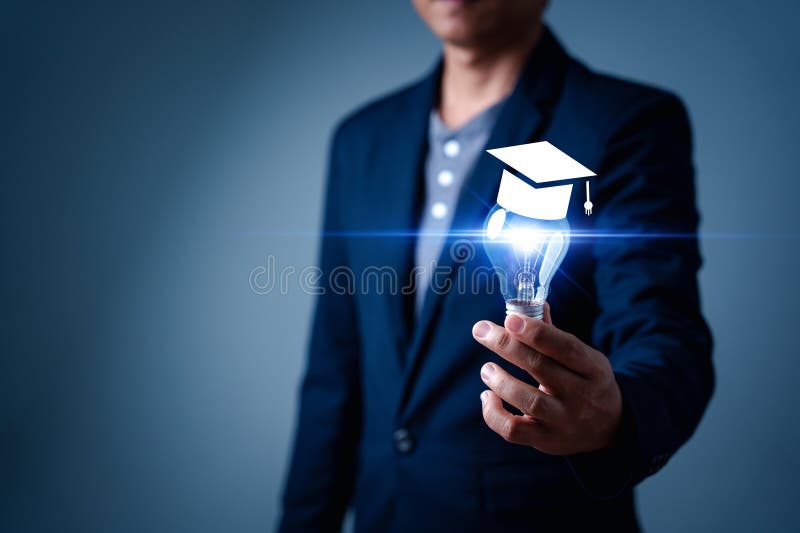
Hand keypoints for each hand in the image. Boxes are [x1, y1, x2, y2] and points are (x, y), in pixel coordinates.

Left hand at [472, 308, 622, 454]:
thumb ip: (552, 334)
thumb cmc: (586, 382)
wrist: (609, 429)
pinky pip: (514, 430)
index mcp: (593, 368)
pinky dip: (493, 413)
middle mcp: (581, 395)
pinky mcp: (545, 440)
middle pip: (541, 367)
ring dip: (501, 381)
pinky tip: (487, 396)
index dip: (537, 332)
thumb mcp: (583, 358)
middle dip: (507, 345)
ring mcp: (564, 420)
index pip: (566, 347)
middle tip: (481, 330)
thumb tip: (527, 304)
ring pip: (529, 400)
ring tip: (487, 368)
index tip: (510, 318)